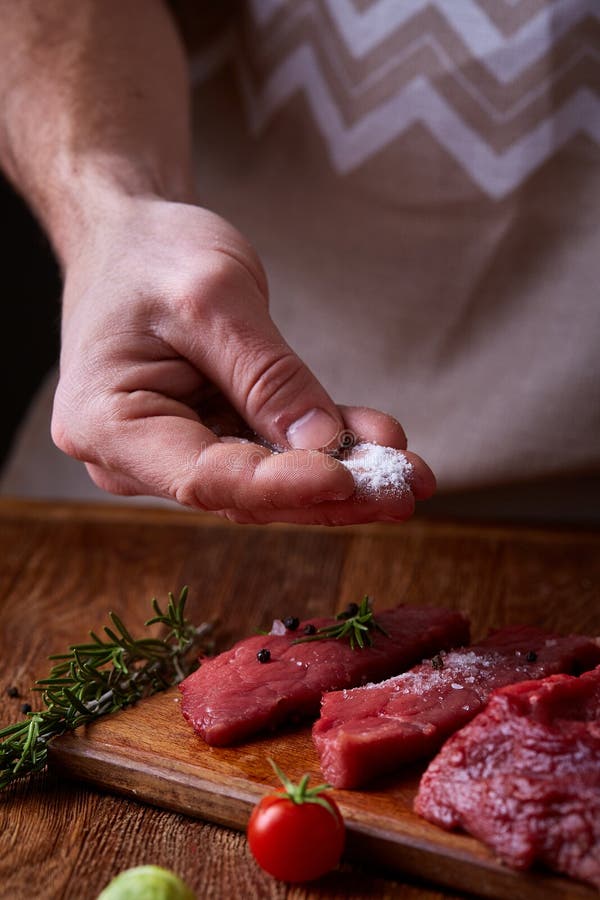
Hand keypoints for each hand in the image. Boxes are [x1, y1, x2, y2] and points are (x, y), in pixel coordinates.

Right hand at [52, 198, 434, 523]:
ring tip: (411, 472)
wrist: (128, 238)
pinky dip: (325, 446)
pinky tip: (379, 441)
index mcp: (109, 424)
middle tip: (405, 489)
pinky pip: (270, 451)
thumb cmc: (150, 254)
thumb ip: (265, 375)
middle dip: (329, 493)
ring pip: (265, 481)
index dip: (281, 486)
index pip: (204, 479)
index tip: (348, 479)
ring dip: (340, 475)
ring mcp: (171, 452)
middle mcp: (134, 456)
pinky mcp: (205, 436)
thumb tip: (322, 443)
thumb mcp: (212, 297)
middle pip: (241, 493)